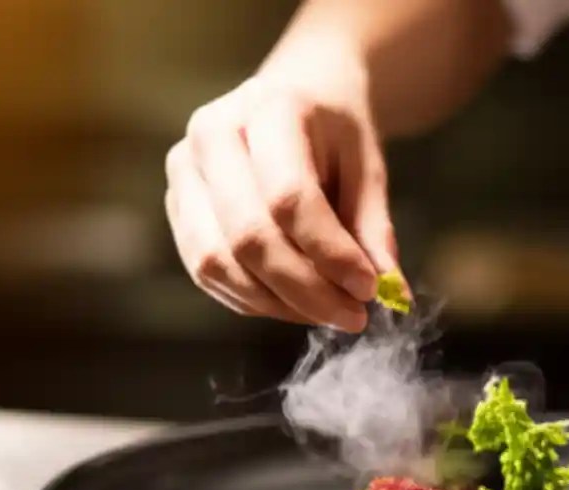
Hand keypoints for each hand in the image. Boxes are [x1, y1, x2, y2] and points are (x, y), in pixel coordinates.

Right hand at [163, 60, 400, 331]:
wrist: (296, 94)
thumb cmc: (335, 131)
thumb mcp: (368, 166)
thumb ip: (374, 228)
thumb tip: (392, 294)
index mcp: (267, 109)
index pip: (290, 197)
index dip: (330, 253)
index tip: (370, 288)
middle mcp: (212, 135)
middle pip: (248, 236)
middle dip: (305, 291)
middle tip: (353, 316)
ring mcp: (185, 170)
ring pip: (218, 262)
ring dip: (278, 303)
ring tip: (328, 311)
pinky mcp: (176, 205)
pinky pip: (205, 271)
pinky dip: (253, 299)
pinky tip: (294, 302)